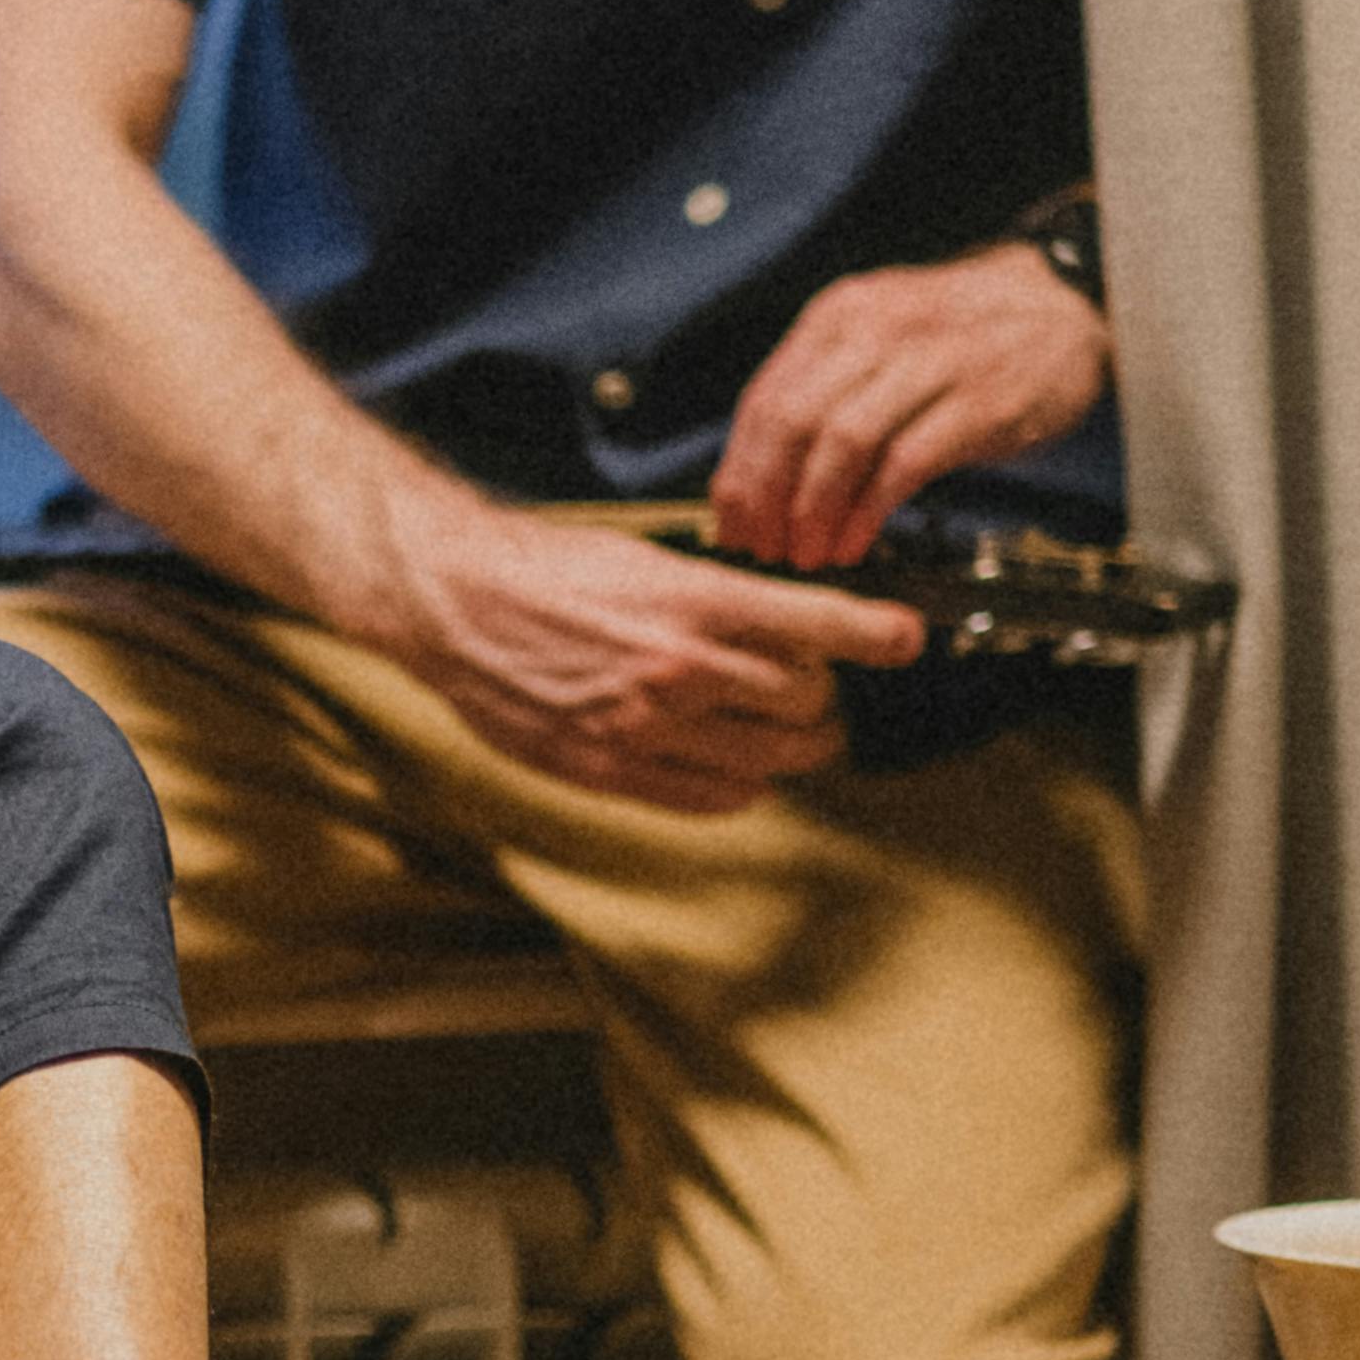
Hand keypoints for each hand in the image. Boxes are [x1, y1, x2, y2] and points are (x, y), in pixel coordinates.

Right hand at [385, 489, 928, 817]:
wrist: (453, 603)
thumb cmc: (540, 571)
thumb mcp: (643, 560)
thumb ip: (714, 598)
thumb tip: (781, 626)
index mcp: (690, 600)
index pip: (815, 623)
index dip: (874, 632)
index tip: (906, 637)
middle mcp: (678, 666)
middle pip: (803, 698)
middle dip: (818, 693)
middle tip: (812, 687)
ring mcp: (646, 725)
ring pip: (770, 755)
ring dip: (793, 746)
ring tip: (788, 733)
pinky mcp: (611, 769)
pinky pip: (713, 798)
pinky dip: (742, 786)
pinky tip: (734, 767)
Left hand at [709, 248, 1113, 574]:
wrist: (1065, 305)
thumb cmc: (962, 337)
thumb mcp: (880, 338)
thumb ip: (823, 389)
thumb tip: (759, 473)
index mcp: (838, 317)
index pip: (765, 400)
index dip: (739, 473)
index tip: (732, 525)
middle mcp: (876, 331)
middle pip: (794, 422)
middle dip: (767, 498)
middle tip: (765, 548)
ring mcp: (929, 363)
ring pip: (843, 443)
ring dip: (814, 510)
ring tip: (808, 553)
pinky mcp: (977, 402)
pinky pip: (903, 463)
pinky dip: (868, 510)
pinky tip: (854, 540)